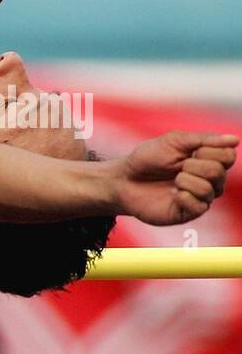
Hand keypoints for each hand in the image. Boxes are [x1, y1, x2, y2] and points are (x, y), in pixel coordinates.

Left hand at [115, 132, 236, 224]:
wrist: (123, 179)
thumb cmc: (147, 159)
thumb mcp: (174, 141)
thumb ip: (204, 139)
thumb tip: (235, 140)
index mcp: (209, 160)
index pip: (229, 155)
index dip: (208, 151)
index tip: (188, 151)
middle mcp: (209, 180)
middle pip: (219, 172)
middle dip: (194, 165)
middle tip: (176, 167)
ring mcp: (200, 198)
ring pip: (210, 189)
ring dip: (186, 180)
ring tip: (173, 180)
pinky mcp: (188, 213)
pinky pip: (200, 207)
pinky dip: (184, 196)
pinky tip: (172, 194)